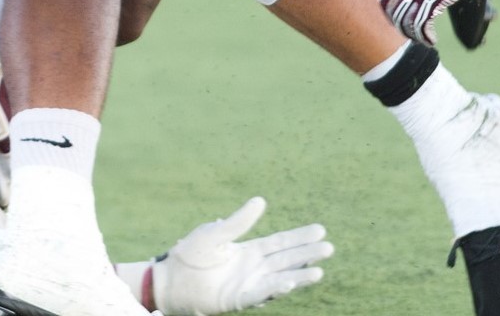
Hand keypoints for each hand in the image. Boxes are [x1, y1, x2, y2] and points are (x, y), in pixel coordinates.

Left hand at [150, 197, 331, 315]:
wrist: (170, 279)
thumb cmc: (190, 254)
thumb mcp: (216, 233)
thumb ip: (239, 222)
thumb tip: (261, 200)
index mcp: (249, 251)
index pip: (281, 243)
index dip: (300, 237)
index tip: (320, 230)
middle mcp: (254, 268)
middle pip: (287, 260)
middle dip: (307, 254)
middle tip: (329, 247)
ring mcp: (248, 285)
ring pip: (280, 279)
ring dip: (299, 276)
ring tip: (319, 270)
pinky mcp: (238, 299)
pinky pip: (260, 295)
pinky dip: (276, 289)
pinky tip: (290, 282)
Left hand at [380, 0, 499, 46]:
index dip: (394, 4)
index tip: (403, 11)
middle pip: (391, 8)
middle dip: (398, 21)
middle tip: (407, 29)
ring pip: (404, 21)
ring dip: (411, 33)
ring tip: (420, 38)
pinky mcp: (429, 2)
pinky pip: (420, 27)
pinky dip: (425, 37)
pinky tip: (432, 40)